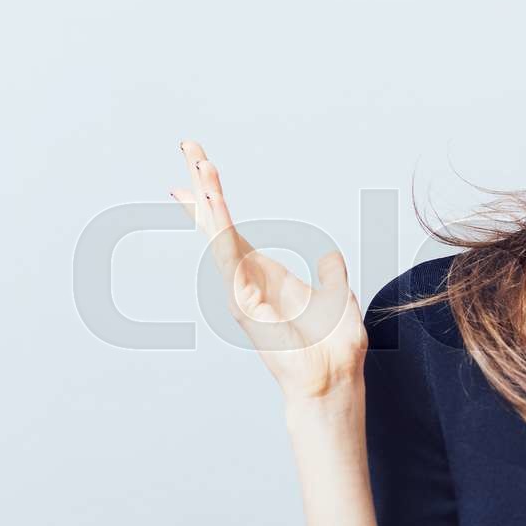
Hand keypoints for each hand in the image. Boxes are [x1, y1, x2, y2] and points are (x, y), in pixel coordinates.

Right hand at [172, 140, 366, 403]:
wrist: (332, 380)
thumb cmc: (333, 348)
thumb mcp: (337, 297)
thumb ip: (330, 274)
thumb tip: (329, 255)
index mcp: (267, 274)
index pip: (233, 229)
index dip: (215, 202)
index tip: (198, 172)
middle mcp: (248, 278)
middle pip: (217, 221)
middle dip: (203, 184)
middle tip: (188, 145)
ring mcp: (241, 288)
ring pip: (219, 231)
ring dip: (209, 195)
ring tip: (200, 162)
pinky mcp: (243, 300)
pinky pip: (228, 256)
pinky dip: (220, 228)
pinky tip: (211, 203)